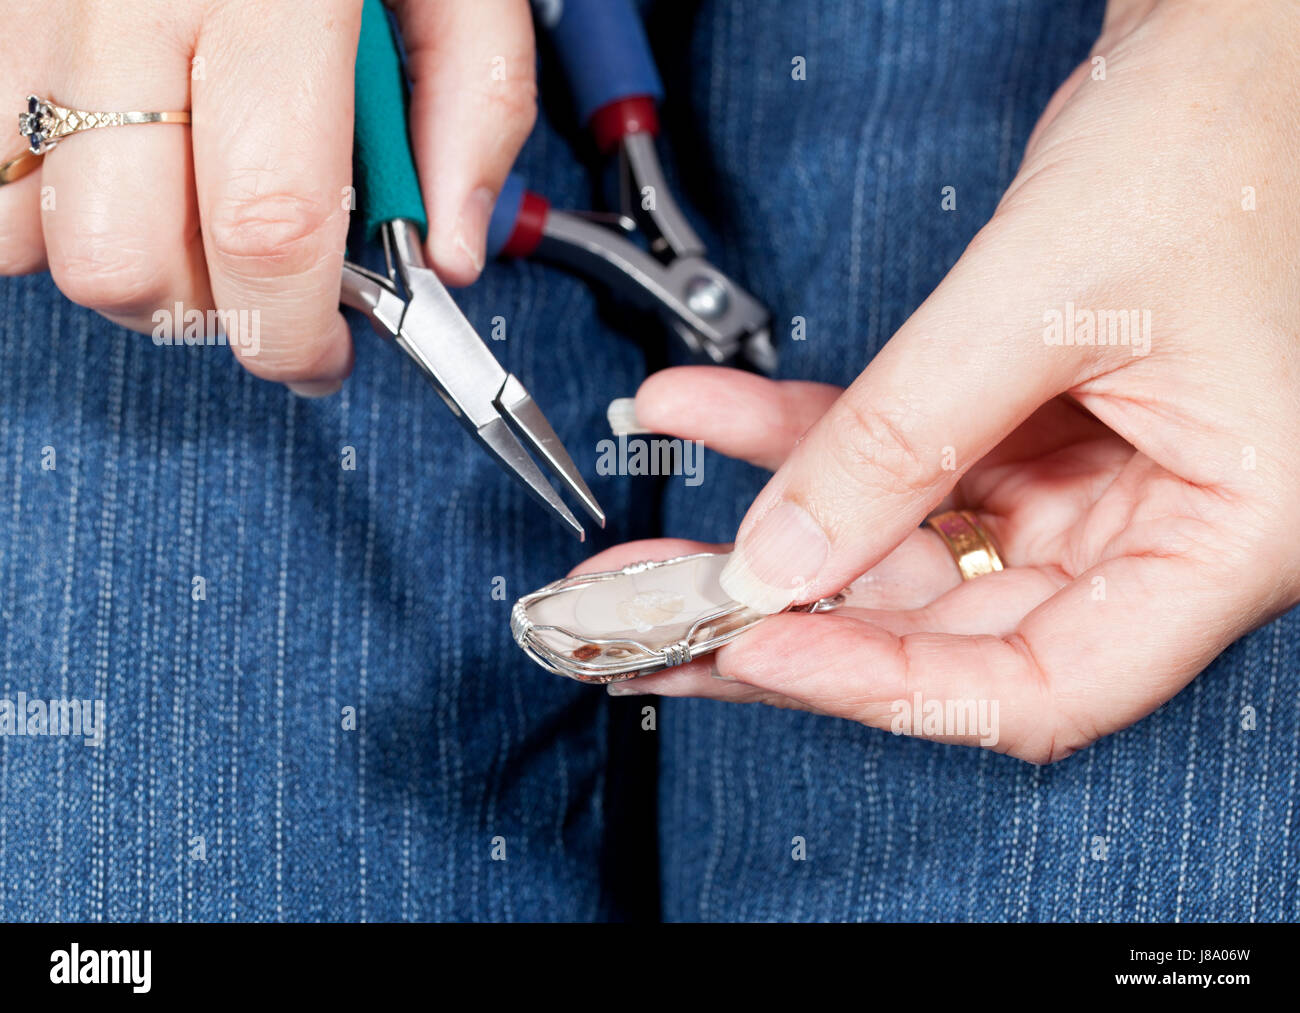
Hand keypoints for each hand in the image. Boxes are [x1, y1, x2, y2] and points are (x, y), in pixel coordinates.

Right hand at [0, 0, 535, 394]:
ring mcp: (23, 0)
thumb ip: (473, 106)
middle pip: (121, 259)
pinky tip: (107, 157)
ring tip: (180, 200)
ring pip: (17, 231)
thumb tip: (455, 250)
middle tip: (257, 281)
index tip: (318, 356)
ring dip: (113, 257)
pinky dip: (28, 197)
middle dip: (204, 310)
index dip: (293, 329)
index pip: (267, 225)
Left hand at [593, 0, 1299, 762]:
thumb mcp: (1041, 298)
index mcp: (1228, 537)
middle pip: (952, 633)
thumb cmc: (1215, 142)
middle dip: (796, 620)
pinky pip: (900, 463)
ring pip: (907, 553)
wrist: (1230, 48)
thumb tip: (783, 552)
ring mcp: (1088, 488)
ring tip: (655, 544)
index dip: (888, 684)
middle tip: (666, 620)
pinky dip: (802, 441)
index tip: (762, 649)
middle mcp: (1157, 532)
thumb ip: (905, 436)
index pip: (1038, 686)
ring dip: (777, 537)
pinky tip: (708, 418)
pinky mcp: (1028, 435)